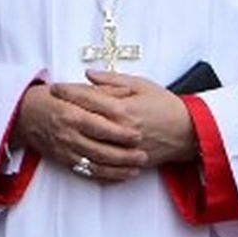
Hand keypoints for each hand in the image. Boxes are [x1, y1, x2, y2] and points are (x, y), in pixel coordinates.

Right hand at [11, 83, 147, 182]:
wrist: (23, 114)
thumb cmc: (52, 98)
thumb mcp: (76, 88)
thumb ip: (101, 90)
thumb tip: (126, 92)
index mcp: (73, 114)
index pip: (100, 126)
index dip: (120, 133)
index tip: (137, 136)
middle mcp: (68, 134)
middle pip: (100, 149)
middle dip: (124, 155)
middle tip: (143, 156)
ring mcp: (65, 149)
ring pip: (94, 164)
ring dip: (117, 169)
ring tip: (136, 168)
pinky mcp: (62, 160)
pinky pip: (85, 172)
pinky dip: (104, 176)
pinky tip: (119, 175)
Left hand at [51, 70, 196, 166]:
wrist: (189, 133)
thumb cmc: (166, 105)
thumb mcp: (142, 85)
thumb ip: (113, 80)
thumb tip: (88, 74)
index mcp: (122, 108)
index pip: (88, 98)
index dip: (68, 92)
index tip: (54, 88)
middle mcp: (119, 129)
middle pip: (83, 119)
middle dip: (64, 111)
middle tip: (48, 105)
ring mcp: (121, 148)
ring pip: (89, 143)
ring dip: (71, 135)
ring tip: (57, 128)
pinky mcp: (126, 161)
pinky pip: (101, 162)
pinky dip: (86, 157)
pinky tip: (74, 150)